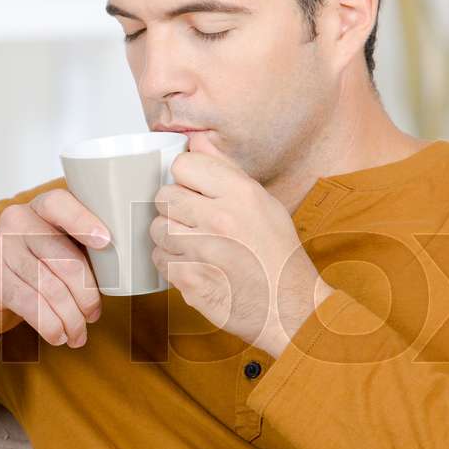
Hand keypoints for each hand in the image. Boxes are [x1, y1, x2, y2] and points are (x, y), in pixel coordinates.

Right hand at [0, 189, 109, 347]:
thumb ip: (80, 247)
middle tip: (93, 315)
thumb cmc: (28, 269)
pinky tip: (58, 336)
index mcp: (39, 208)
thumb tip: (122, 270)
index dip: (84, 221)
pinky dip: (51, 326)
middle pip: (66, 259)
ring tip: (77, 334)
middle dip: (87, 295)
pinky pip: (32, 305)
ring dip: (71, 319)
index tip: (106, 242)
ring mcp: (1, 249)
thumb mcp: (52, 248)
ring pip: (51, 288)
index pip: (59, 203)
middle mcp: (16, 222)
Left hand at [149, 131, 326, 358]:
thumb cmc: (278, 256)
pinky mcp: (190, 279)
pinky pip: (159, 260)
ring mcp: (203, 250)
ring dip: (168, 238)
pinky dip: (171, 264)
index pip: (183, 165)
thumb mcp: (265, 204)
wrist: (291, 308)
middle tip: (192, 223)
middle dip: (173, 209)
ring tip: (192, 246)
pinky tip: (193, 267)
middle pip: (163, 196)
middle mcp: (220, 218)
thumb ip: (227, 172)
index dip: (185, 179)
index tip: (194, 193)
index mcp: (241, 193)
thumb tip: (195, 141)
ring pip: (157, 228)